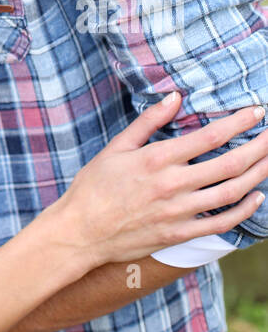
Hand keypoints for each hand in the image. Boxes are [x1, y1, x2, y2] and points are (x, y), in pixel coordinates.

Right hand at [53, 91, 267, 270]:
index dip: (238, 123)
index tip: (255, 111)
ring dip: (257, 176)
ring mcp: (179, 213)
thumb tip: (175, 97)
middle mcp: (173, 185)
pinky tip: (255, 197)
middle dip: (258, 148)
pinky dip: (243, 211)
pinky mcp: (180, 234)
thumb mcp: (117, 146)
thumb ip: (149, 121)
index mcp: (157, 158)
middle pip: (229, 165)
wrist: (81, 231)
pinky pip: (220, 224)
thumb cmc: (95, 185)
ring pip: (230, 194)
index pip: (209, 137)